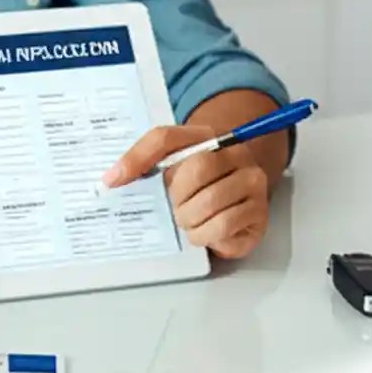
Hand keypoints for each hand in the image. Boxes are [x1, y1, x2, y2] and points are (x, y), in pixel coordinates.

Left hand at [103, 126, 268, 258]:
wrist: (236, 202)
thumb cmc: (199, 184)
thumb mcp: (171, 164)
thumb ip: (142, 161)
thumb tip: (112, 179)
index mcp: (208, 136)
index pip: (166, 138)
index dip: (138, 159)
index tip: (114, 181)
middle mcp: (236, 154)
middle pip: (196, 170)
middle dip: (177, 197)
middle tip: (175, 209)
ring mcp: (253, 182)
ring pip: (211, 202)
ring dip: (189, 221)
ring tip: (188, 222)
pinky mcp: (259, 212)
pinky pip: (224, 225)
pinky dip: (206, 235)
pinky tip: (205, 232)